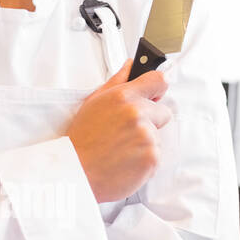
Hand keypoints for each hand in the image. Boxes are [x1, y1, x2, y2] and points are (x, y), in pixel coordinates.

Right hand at [66, 57, 171, 203]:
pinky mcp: (152, 158)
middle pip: (163, 112)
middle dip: (150, 121)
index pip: (158, 80)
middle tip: (126, 133)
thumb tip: (130, 67)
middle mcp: (137, 114)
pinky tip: (125, 162)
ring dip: (145, 144)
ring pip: (158, 137)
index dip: (157, 89)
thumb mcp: (93, 103)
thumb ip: (116, 82)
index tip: (153, 95)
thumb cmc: (81, 140)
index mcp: (124, 96)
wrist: (76, 172)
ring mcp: (147, 136)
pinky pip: (157, 157)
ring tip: (121, 150)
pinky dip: (144, 162)